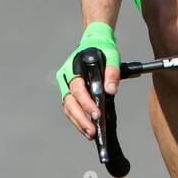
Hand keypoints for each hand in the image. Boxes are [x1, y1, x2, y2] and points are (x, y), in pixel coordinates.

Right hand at [56, 23, 119, 139]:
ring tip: (91, 134)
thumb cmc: (103, 50)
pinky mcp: (70, 94)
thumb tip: (111, 90)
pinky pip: (71, 110)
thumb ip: (112, 72)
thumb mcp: (112, 56)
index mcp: (73, 68)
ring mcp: (66, 87)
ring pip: (68, 109)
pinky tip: (88, 129)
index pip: (77, 89)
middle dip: (81, 118)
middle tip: (92, 131)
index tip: (97, 114)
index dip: (86, 103)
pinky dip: (79, 121)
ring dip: (79, 123)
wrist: (95, 43)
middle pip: (69, 102)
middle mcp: (65, 78)